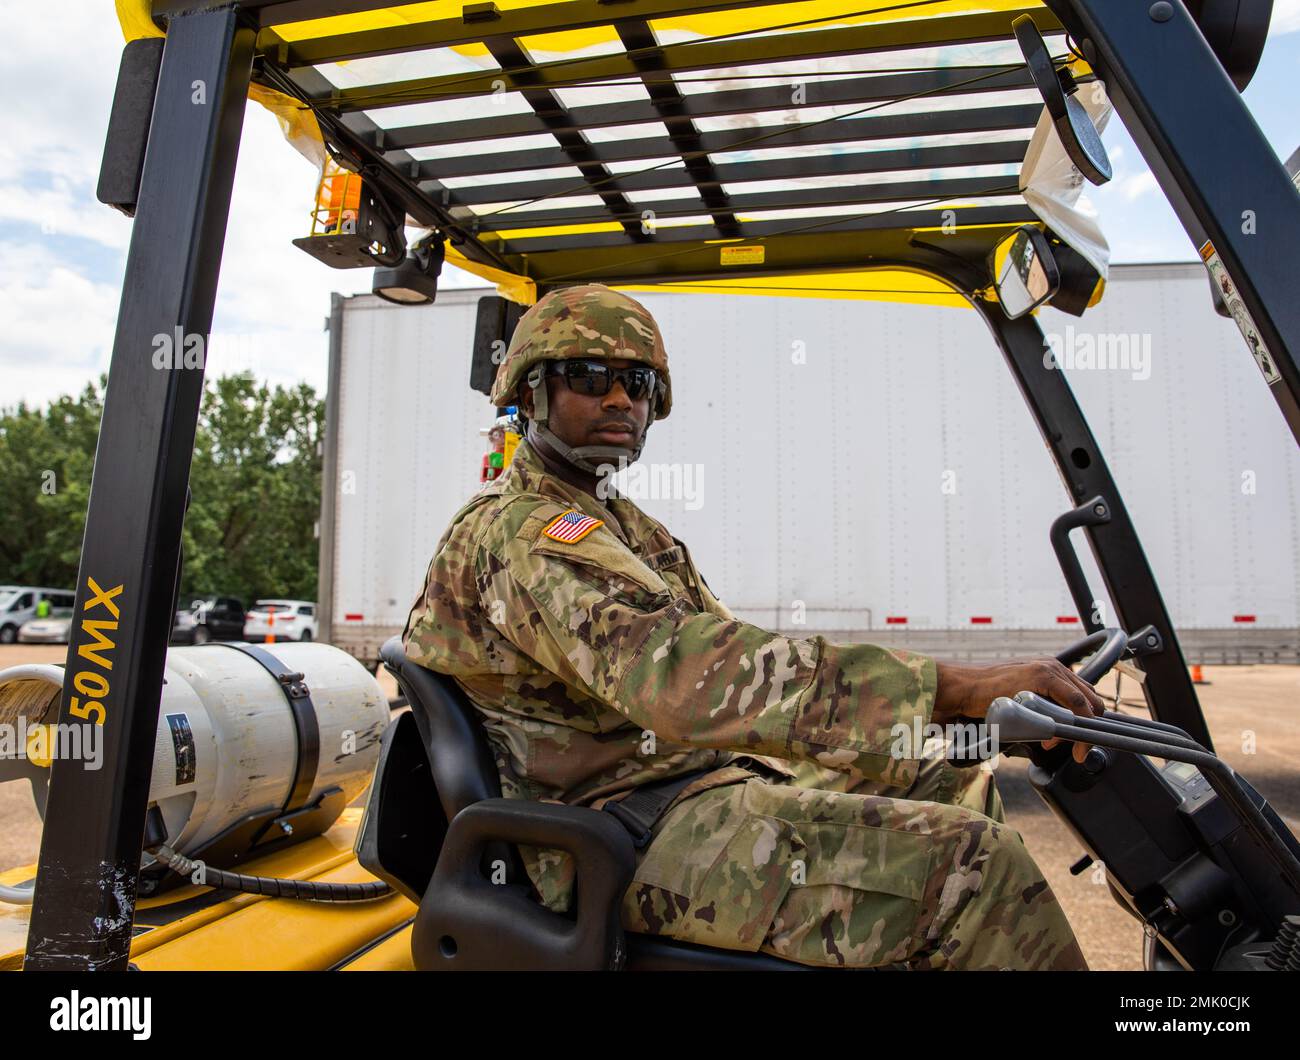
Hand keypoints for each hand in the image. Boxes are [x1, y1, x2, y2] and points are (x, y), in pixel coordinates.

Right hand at [934, 658, 1106, 762]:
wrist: (964, 688)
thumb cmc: (986, 697)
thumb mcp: (1020, 698)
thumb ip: (1040, 706)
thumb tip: (1057, 729)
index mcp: (1050, 670)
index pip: (1083, 696)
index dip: (1084, 721)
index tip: (1076, 742)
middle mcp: (1054, 666)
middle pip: (1091, 700)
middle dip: (1085, 728)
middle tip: (1069, 748)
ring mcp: (1050, 669)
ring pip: (1086, 703)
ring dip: (1078, 730)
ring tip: (1055, 744)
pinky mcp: (1042, 676)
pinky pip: (1074, 703)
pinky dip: (1072, 724)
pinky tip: (1054, 737)